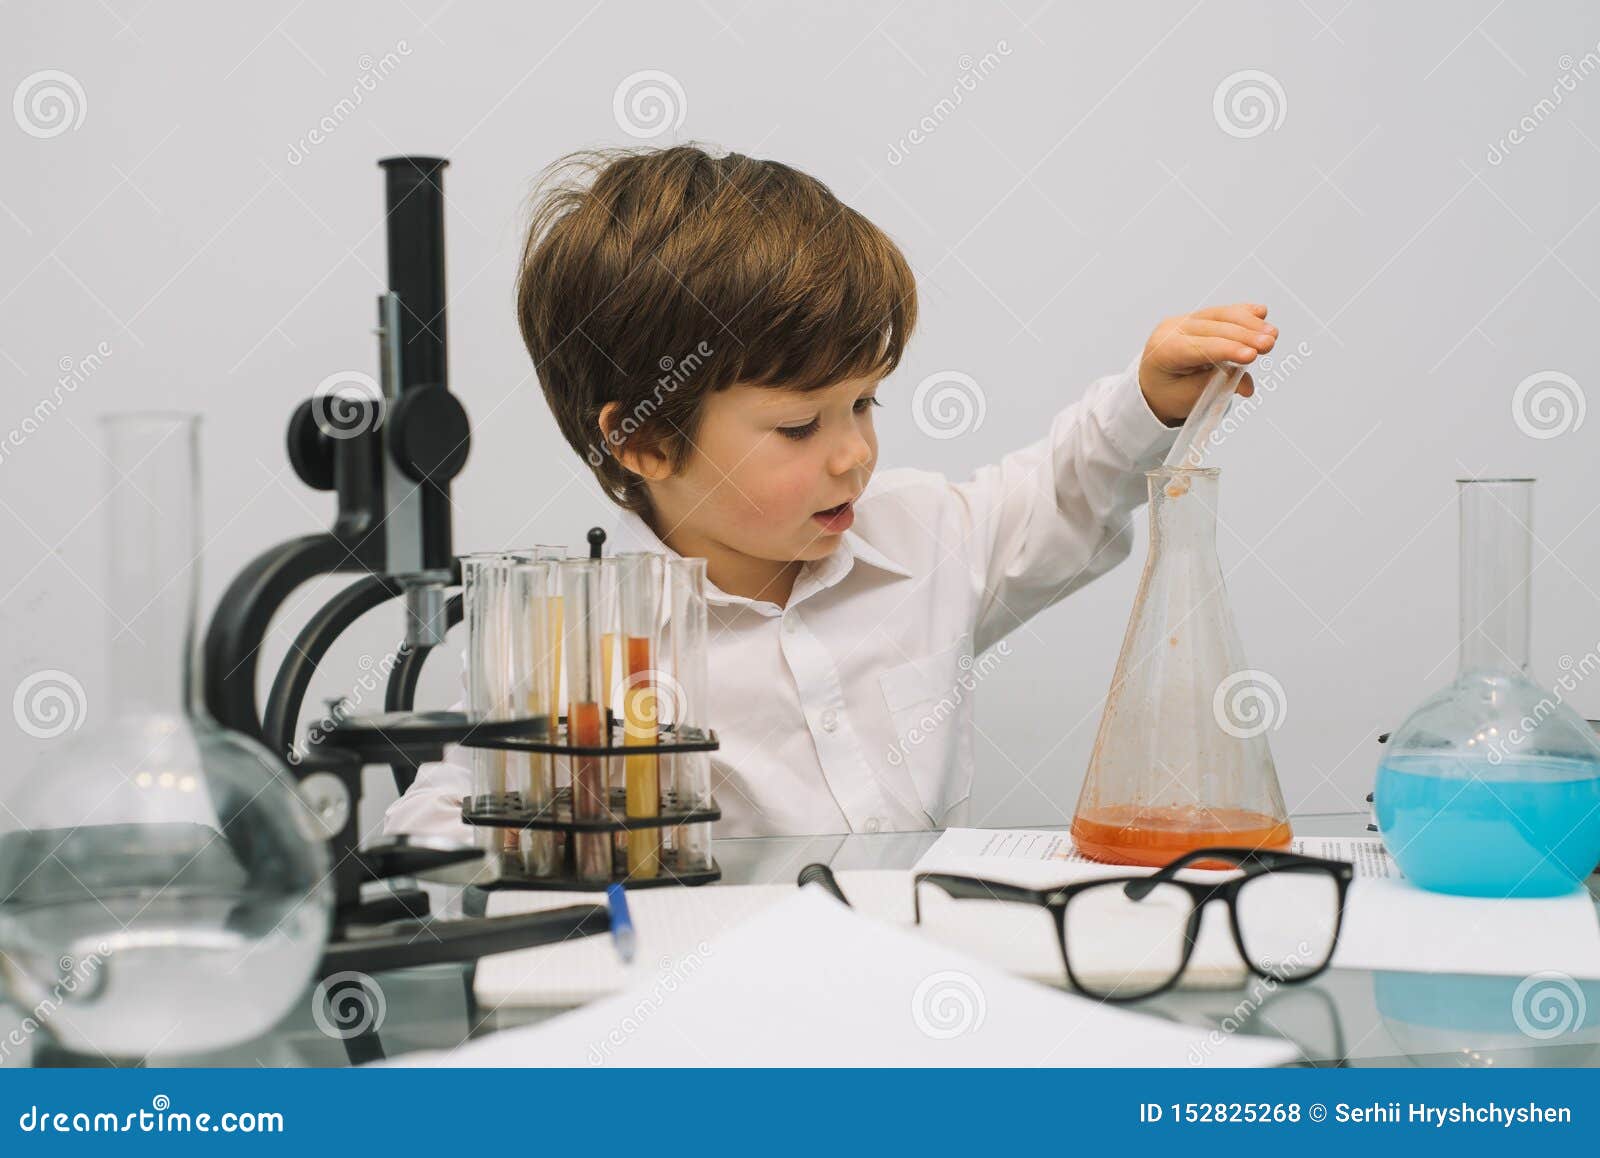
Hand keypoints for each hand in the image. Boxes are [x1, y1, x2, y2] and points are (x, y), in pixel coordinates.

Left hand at [1138, 303, 1277, 425]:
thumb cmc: (1169, 394)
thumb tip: (1246, 386)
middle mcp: (1171, 331)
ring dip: (1248, 323)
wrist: (1154, 384)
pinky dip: (1242, 313)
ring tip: (1272, 334)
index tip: (1251, 355)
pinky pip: (1222, 313)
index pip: (1198, 348)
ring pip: (1219, 316)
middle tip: (1269, 344)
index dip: (1227, 350)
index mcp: (1163, 351)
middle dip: (1244, 336)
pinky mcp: (1198, 317)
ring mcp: (1184, 321)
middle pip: (1212, 329)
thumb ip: (1215, 386)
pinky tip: (1260, 313)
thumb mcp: (1187, 398)